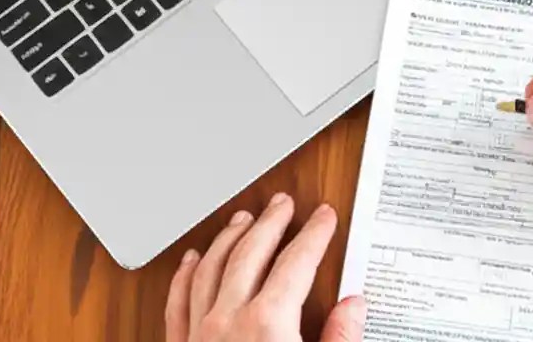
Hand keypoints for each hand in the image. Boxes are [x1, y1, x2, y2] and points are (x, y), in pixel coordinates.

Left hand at [165, 195, 364, 341]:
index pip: (297, 263)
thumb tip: (353, 308)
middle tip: (283, 203)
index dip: (314, 235)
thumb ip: (340, 339)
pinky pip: (178, 302)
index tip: (324, 217)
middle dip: (271, 223)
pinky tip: (192, 260)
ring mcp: (200, 334)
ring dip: (229, 239)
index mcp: (268, 323)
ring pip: (211, 269)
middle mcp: (229, 321)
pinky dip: (185, 276)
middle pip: (251, 254)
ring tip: (243, 220)